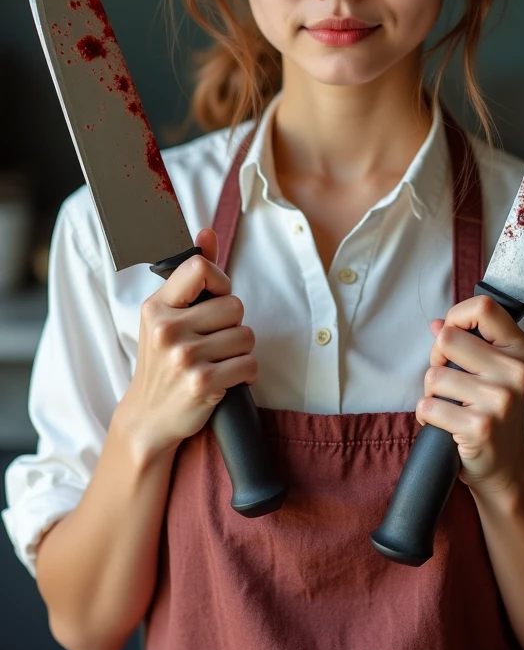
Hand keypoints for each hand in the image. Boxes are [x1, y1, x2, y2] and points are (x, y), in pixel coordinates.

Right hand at [117, 228, 256, 459]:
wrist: (148, 418)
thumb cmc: (164, 361)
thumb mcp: (168, 316)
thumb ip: (191, 276)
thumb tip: (207, 231)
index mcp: (157, 307)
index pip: (200, 267)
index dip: (220, 282)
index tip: (214, 301)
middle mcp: (167, 329)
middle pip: (235, 306)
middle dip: (233, 325)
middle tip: (213, 344)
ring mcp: (184, 357)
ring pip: (246, 336)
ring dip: (239, 351)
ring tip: (216, 363)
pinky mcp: (203, 383)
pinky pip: (249, 364)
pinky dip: (245, 373)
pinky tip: (226, 380)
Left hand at [417, 295, 523, 495]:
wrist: (504, 466)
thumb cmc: (491, 410)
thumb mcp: (490, 370)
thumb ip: (466, 341)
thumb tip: (438, 324)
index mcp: (520, 350)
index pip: (484, 307)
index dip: (457, 317)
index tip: (453, 337)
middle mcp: (516, 371)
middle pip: (448, 338)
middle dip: (437, 358)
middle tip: (449, 380)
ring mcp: (500, 399)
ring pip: (434, 375)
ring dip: (431, 393)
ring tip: (451, 406)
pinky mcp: (480, 427)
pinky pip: (428, 405)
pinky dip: (426, 415)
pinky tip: (445, 424)